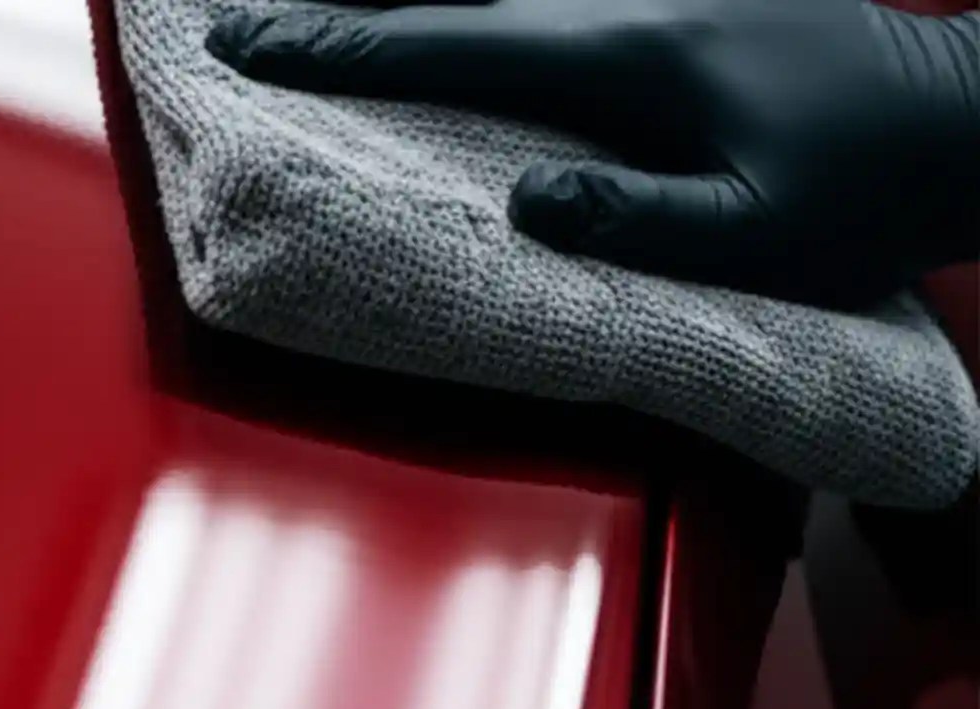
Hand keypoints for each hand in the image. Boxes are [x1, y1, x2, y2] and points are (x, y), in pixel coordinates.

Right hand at [207, 1, 978, 306]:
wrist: (957, 118)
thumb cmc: (863, 191)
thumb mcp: (761, 234)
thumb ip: (639, 218)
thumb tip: (524, 199)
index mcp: (633, 58)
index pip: (454, 48)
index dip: (344, 49)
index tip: (251, 42)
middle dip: (345, 11)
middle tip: (251, 15)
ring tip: (336, 10)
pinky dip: (483, 3)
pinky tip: (464, 13)